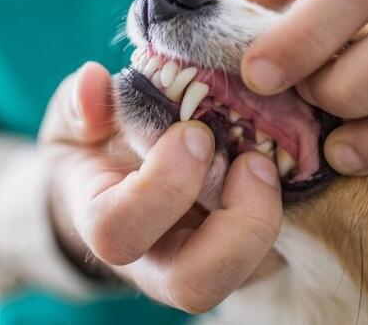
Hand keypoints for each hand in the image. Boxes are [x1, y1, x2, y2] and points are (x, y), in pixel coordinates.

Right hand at [39, 62, 284, 312]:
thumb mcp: (77, 120)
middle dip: (233, 224)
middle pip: (194, 286)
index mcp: (106, 224)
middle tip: (251, 159)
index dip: (161, 187)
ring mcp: (203, 265)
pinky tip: (287, 163)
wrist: (119, 182)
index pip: (119, 232)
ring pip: (245, 276)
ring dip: (267, 219)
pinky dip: (290, 211)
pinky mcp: (245, 257)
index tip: (193, 132)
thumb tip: (93, 82)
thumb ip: (79, 103)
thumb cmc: (97, 148)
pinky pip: (277, 254)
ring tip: (268, 162)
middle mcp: (155, 261)